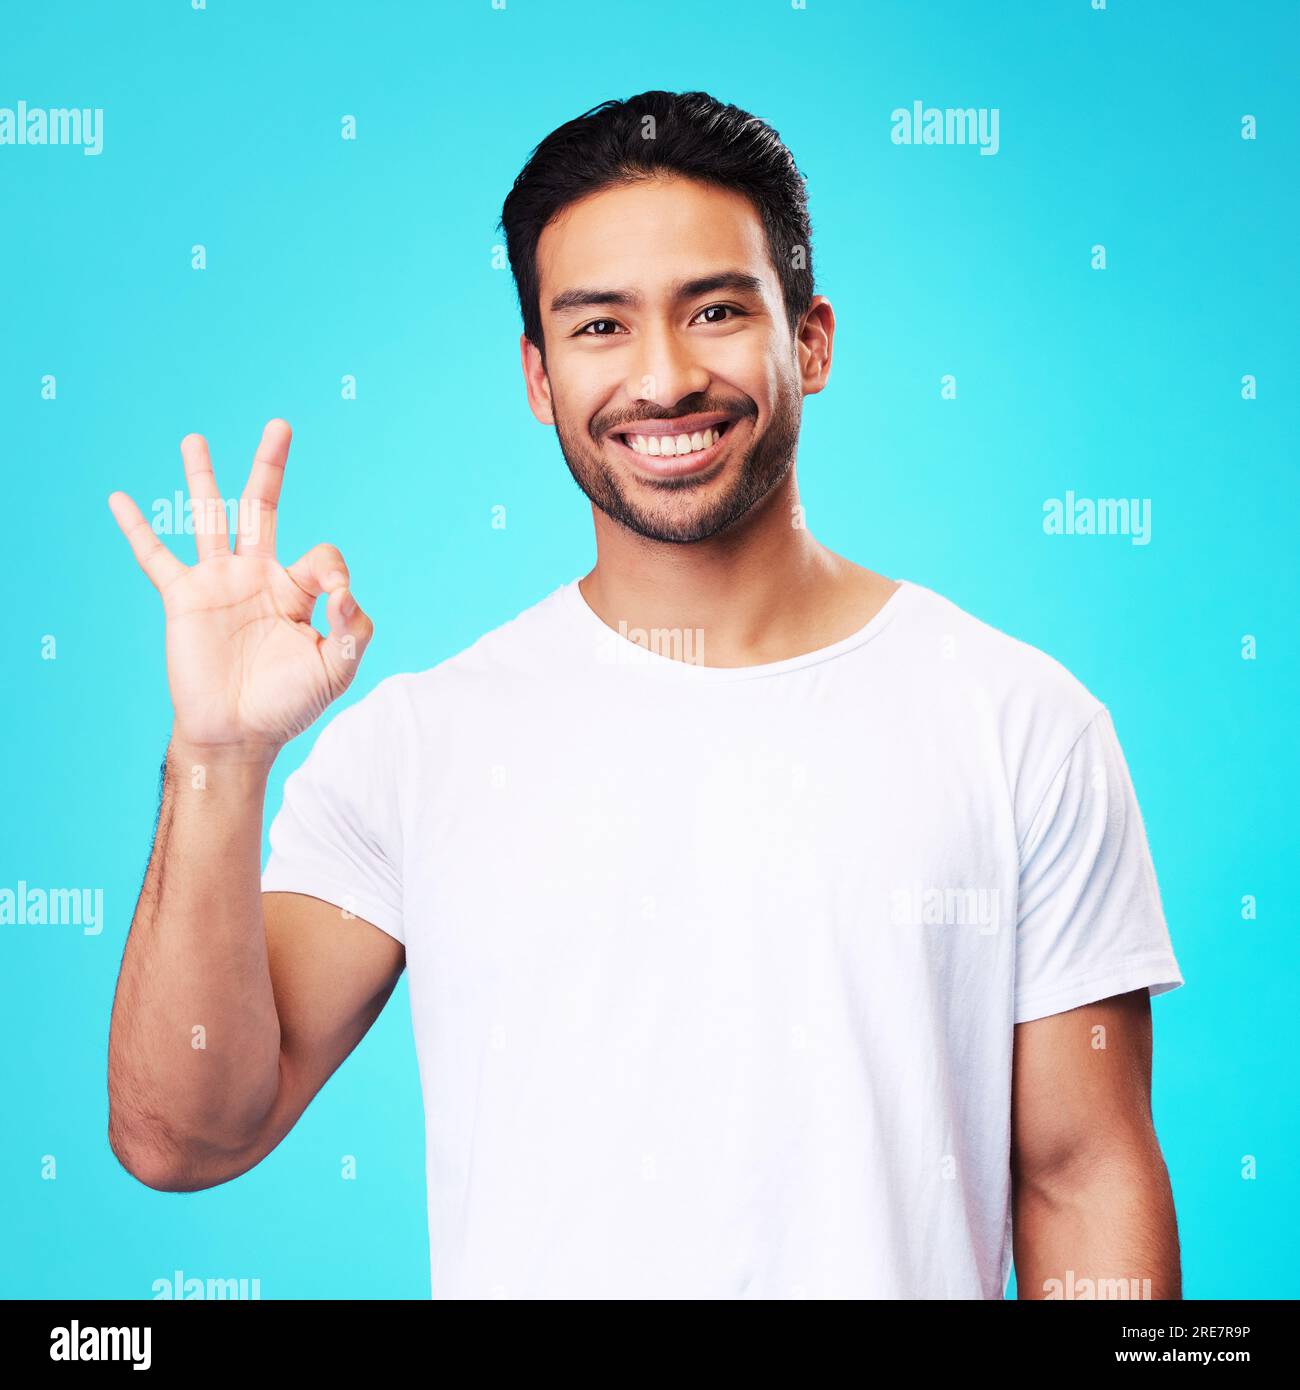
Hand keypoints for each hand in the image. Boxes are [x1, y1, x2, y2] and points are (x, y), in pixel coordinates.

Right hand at [108, 420, 373, 757]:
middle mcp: (258, 577)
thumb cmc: (289, 704)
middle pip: (263, 508)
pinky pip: (155, 557)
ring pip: (210, 517)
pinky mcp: (184, 598)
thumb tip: (346, 590)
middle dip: (270, 467)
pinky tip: (120, 499)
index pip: (322, 555)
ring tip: (195, 438)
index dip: (334, 568)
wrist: (240, 734)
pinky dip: (137, 529)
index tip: (336, 599)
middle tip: (281, 425)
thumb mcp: (337, 667)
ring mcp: (219, 583)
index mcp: (298, 590)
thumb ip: (353, 628)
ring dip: (203, 478)